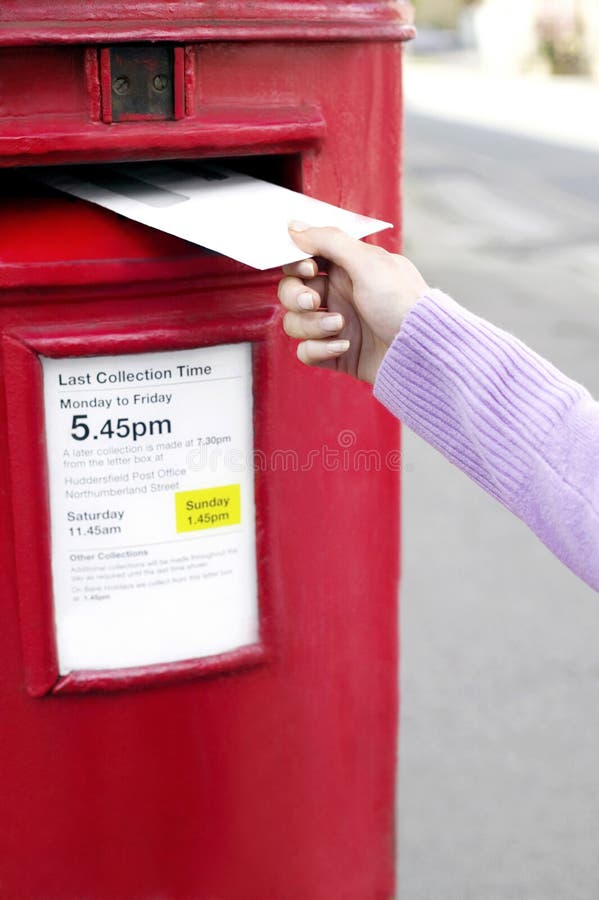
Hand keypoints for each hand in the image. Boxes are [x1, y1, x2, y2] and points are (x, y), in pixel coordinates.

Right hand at [277, 223, 428, 384]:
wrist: (421, 350)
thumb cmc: (403, 303)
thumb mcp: (368, 263)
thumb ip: (329, 241)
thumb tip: (295, 226)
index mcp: (347, 268)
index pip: (303, 261)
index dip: (297, 265)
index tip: (309, 269)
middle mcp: (338, 295)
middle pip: (291, 292)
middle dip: (296, 297)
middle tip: (314, 302)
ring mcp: (335, 326)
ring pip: (295, 323)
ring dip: (311, 325)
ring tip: (339, 326)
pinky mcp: (335, 354)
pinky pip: (307, 351)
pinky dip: (319, 349)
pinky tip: (344, 346)